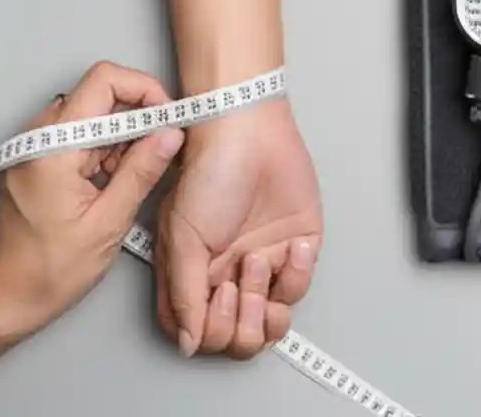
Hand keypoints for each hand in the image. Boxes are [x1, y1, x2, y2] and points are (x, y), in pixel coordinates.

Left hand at [0, 61, 183, 337]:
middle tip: (158, 155)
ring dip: (123, 139)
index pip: (103, 81)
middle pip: (100, 96)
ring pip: (94, 116)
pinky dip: (106, 152)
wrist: (11, 295)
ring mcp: (37, 147)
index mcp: (52, 148)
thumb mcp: (109, 222)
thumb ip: (141, 172)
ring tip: (128, 182)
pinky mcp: (40, 159)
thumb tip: (171, 133)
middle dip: (137, 120)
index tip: (166, 118)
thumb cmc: (52, 269)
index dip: (144, 90)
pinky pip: (81, 137)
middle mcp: (39, 139)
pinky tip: (113, 186)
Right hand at [155, 98, 320, 358]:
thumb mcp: (182, 237)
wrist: (248, 136)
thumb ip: (184, 295)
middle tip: (237, 284)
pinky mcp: (296, 254)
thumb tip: (189, 345)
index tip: (215, 294)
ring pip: (269, 323)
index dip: (211, 330)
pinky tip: (293, 247)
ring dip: (264, 302)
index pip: (201, 335)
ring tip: (257, 261)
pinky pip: (298, 288)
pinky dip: (297, 275)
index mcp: (193, 279)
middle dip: (240, 324)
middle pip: (237, 339)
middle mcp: (226, 279)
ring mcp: (262, 268)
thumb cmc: (207, 175)